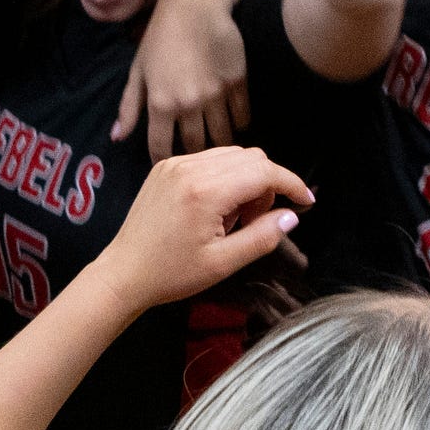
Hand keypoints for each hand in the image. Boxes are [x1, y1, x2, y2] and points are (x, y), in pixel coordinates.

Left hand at [87, 146, 313, 306]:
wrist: (123, 273)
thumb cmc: (171, 274)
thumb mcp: (223, 263)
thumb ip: (262, 237)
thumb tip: (291, 216)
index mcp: (205, 191)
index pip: (264, 171)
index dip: (291, 184)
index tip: (306, 201)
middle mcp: (190, 168)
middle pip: (251, 157)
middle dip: (268, 184)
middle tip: (258, 220)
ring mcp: (174, 164)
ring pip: (231, 155)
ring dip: (247, 179)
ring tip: (235, 218)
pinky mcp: (165, 167)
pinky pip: (209, 160)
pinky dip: (224, 176)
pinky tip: (216, 208)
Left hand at [128, 0, 252, 150]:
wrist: (196, 6)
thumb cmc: (161, 36)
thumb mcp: (138, 70)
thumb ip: (129, 106)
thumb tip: (117, 137)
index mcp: (160, 103)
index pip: (161, 148)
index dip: (162, 159)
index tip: (167, 161)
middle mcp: (188, 104)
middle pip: (194, 147)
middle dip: (193, 156)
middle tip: (195, 157)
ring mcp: (215, 95)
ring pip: (221, 137)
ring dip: (218, 145)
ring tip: (217, 146)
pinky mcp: (237, 84)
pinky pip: (242, 117)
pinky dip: (239, 125)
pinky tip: (233, 123)